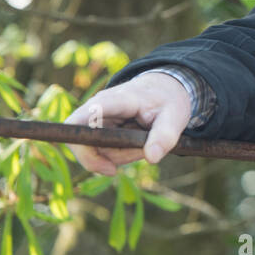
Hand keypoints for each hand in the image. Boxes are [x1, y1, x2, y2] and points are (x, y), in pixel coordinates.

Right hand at [64, 71, 190, 175]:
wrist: (164, 89)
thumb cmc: (167, 101)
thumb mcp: (175, 116)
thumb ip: (165, 136)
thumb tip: (152, 158)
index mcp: (116, 100)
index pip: (83, 117)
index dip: (79, 139)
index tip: (102, 164)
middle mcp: (97, 108)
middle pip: (83, 143)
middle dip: (114, 157)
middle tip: (143, 151)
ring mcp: (94, 119)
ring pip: (93, 151)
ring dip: (120, 156)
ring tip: (145, 143)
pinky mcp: (96, 129)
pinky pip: (99, 151)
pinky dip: (118, 155)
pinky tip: (136, 145)